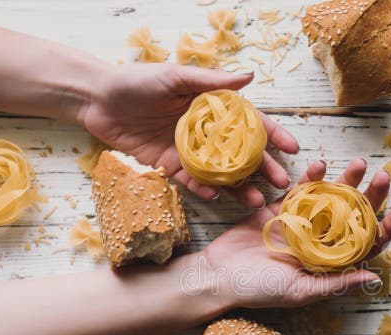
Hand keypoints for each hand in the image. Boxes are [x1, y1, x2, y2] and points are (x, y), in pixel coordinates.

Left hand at [80, 63, 298, 206]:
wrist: (96, 100)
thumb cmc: (136, 81)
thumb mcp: (177, 77)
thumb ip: (212, 81)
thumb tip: (251, 77)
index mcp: (212, 108)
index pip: (250, 123)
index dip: (273, 134)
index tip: (293, 148)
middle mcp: (206, 132)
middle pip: (242, 154)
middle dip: (264, 169)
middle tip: (282, 184)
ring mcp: (189, 152)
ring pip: (221, 174)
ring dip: (240, 188)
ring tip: (257, 200)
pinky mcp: (169, 167)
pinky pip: (192, 183)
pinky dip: (205, 191)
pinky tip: (217, 198)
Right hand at [192, 159, 390, 308]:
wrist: (219, 275)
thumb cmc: (260, 291)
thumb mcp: (301, 292)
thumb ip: (336, 282)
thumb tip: (374, 276)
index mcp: (331, 264)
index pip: (367, 244)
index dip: (386, 228)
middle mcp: (322, 242)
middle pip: (354, 216)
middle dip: (371, 197)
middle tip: (384, 176)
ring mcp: (303, 223)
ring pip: (331, 199)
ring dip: (346, 182)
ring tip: (359, 163)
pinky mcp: (281, 209)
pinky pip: (301, 191)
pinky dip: (311, 177)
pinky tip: (322, 166)